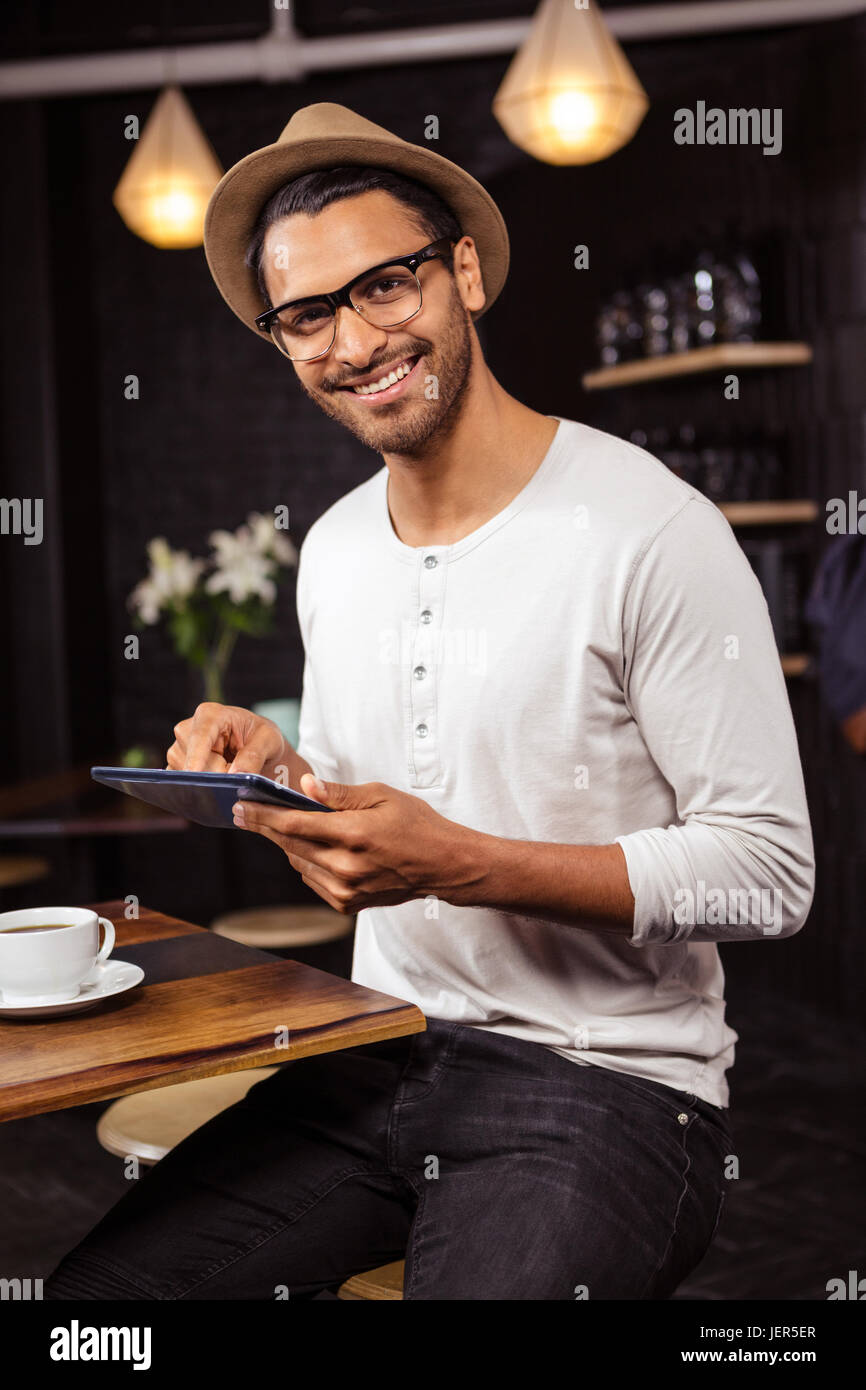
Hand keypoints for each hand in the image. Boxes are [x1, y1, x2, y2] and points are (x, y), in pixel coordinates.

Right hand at [166, 702, 287, 776]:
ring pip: (187, 776)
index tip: (194, 773)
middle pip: (194, 762)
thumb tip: (236, 774)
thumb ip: (255, 755)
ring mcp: (178, 749)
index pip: (200, 737)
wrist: (254, 746)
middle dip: (216, 775)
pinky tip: (217, 782)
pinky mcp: (175, 767)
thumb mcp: (269, 741)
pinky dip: (202, 789)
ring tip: (229, 772)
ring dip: (211, 783)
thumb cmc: (260, 737)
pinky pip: (183, 785)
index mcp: (210, 715)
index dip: (197, 757)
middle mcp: (187, 729)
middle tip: (238, 772)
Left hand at [232, 774, 482, 914]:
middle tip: (246, 813)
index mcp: (353, 834)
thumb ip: (338, 794)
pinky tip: (317, 850)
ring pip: (298, 863)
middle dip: (266, 827)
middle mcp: (345, 867)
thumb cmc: (415, 824)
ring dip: (288, 845)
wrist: (442, 865)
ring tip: (285, 827)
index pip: (294, 823)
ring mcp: (345, 890)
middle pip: (289, 845)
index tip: (242, 806)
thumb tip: (305, 786)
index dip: (263, 814)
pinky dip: (308, 863)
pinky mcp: (346, 905)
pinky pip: (312, 880)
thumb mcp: (380, 796)